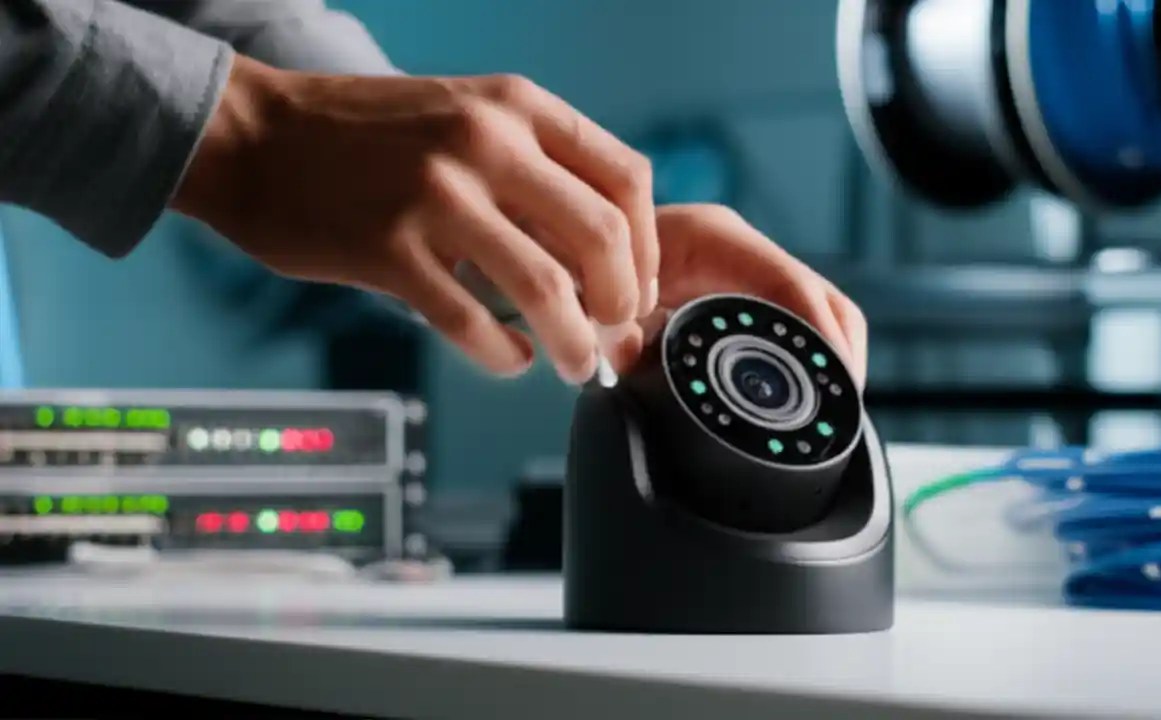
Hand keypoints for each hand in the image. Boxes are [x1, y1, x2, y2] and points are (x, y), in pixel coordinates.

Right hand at [172, 55, 657, 383]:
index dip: (649, 249)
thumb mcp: (465, 112)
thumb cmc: (365, 135)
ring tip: (577, 367)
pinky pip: (471, 321)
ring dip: (575, 344)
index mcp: (516, 105)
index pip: (626, 178)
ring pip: (546, 288)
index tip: (638, 291)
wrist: (253, 134)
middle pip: (603, 238)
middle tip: (617, 341)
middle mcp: (486, 141)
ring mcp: (436, 195)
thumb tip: (604, 246)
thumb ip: (533, 163)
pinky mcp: (389, 250)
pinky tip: (510, 359)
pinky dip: (504, 354)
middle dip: (624, 305)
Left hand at [602, 205, 867, 388]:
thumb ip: (615, 329)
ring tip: (833, 412)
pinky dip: (806, 359)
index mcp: (712, 237)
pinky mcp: (743, 298)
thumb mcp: (597, 295)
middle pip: (820, 299)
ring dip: (829, 359)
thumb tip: (630, 363)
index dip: (820, 334)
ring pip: (816, 313)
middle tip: (842, 410)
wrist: (568, 247)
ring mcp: (746, 273)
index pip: (790, 284)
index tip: (835, 377)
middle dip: (839, 355)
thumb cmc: (581, 260)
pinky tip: (805, 396)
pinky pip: (792, 324)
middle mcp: (739, 250)